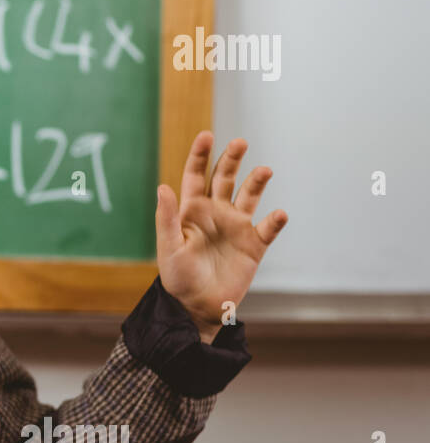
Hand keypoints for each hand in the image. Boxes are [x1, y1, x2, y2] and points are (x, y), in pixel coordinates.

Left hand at [156, 132, 287, 342]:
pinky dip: (275, 221)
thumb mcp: (168, 247)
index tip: (207, 135)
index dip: (201, 155)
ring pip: (250, 196)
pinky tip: (278, 214)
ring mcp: (236, 227)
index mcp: (192, 211)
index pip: (196, 176)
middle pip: (225, 178)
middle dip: (232, 159)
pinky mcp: (254, 245)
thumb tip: (163, 186)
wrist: (197, 307)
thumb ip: (167, 217)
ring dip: (257, 182)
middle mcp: (215, 213)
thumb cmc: (177, 278)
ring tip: (264, 171)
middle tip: (240, 142)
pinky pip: (268, 228)